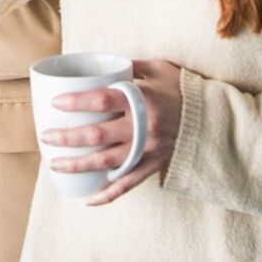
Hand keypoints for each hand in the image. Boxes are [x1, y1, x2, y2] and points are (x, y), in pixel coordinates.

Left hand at [42, 58, 182, 204]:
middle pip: (98, 135)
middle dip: (67, 138)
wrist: (215, 119)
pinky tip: (88, 198)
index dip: (76, 103)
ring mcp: (148, 150)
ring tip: (55, 163)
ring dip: (77, 165)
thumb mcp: (160, 68)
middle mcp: (143, 127)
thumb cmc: (184, 90)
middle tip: (45, 136)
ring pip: (106, 162)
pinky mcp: (154, 166)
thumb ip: (131, 66)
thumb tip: (102, 62)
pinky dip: (107, 194)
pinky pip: (128, 184)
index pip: (102, 101)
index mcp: (143, 100)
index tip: (56, 103)